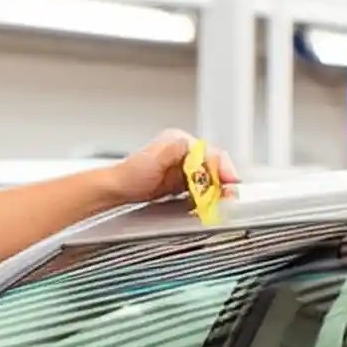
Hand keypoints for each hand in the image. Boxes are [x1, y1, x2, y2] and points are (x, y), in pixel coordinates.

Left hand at [112, 129, 240, 204]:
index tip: (230, 182)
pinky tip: (205, 205)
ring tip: (220, 203)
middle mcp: (185, 153)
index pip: (212, 153)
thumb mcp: (158, 157)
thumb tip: (199, 149)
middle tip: (228, 197)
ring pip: (209, 179)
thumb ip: (179, 150)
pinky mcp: (179, 184)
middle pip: (214, 167)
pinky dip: (205, 197)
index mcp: (181, 142)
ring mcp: (183, 169)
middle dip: (223, 182)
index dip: (224, 168)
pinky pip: (200, 190)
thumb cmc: (131, 173)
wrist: (116, 189)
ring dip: (216, 191)